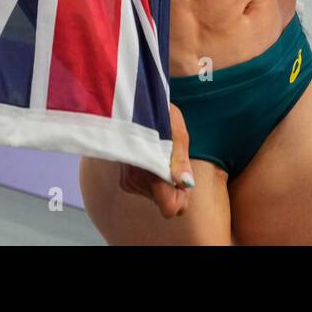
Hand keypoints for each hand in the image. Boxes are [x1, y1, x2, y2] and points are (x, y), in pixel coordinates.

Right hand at [117, 101, 194, 217]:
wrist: (131, 102)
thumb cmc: (157, 112)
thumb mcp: (176, 131)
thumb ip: (180, 160)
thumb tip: (187, 184)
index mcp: (150, 172)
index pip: (170, 209)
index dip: (182, 198)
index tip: (183, 178)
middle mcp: (136, 181)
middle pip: (165, 201)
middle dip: (173, 185)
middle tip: (172, 158)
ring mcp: (128, 180)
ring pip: (156, 194)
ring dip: (163, 178)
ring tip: (160, 151)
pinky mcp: (124, 179)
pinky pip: (147, 188)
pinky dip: (153, 176)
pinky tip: (151, 154)